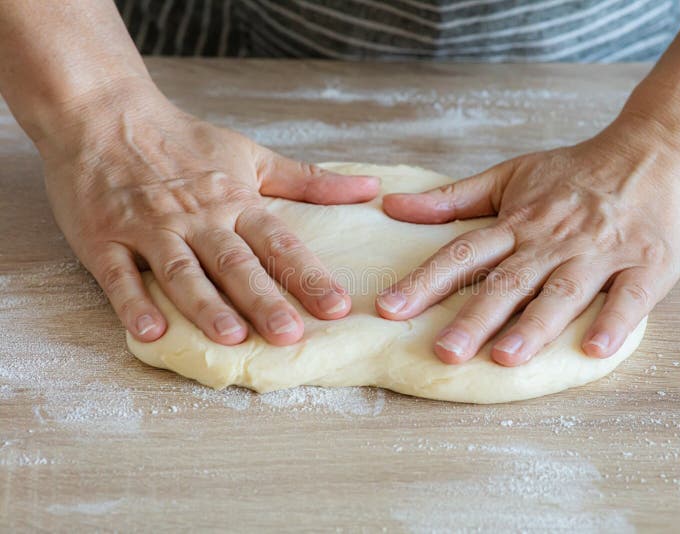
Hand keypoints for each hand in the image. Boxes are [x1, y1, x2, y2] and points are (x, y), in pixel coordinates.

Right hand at [40, 79, 378, 344]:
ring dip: (207, 305)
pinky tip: (151, 332)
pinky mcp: (105, 238)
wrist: (104, 113)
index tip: (336, 307)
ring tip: (231, 337)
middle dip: (263, 300)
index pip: (279, 243)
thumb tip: (369, 188)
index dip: (308, 276)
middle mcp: (197, 217)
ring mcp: (151, 228)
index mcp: (235, 200)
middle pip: (235, 262)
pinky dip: (133, 303)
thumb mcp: (252, 155)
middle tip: (289, 335)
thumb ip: (309, 181)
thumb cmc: (184, 141)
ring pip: (182, 271)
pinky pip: (119, 275)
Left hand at [376, 121, 679, 365]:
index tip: (390, 309)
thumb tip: (391, 207)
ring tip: (504, 358)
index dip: (425, 281)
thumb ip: (452, 198)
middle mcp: (553, 240)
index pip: (463, 253)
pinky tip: (594, 348)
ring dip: (533, 326)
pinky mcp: (647, 264)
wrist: (657, 151)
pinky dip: (614, 321)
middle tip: (443, 352)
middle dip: (473, 318)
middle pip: (508, 282)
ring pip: (562, 292)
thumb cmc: (577, 172)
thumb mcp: (509, 176)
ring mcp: (601, 252)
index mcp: (519, 223)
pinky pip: (629, 296)